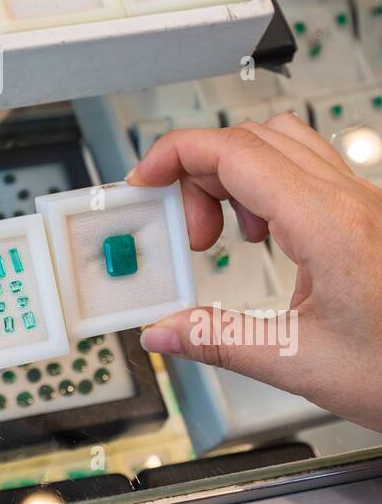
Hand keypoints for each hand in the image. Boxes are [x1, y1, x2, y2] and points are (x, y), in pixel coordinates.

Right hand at [130, 114, 381, 431]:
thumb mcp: (302, 364)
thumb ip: (221, 340)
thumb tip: (166, 332)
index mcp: (329, 223)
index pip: (233, 150)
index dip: (175, 156)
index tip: (145, 182)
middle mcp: (348, 200)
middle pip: (251, 140)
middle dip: (200, 173)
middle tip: (187, 231)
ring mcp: (363, 202)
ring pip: (282, 145)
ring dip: (237, 175)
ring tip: (226, 235)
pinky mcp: (369, 216)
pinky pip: (308, 171)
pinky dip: (269, 188)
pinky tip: (267, 239)